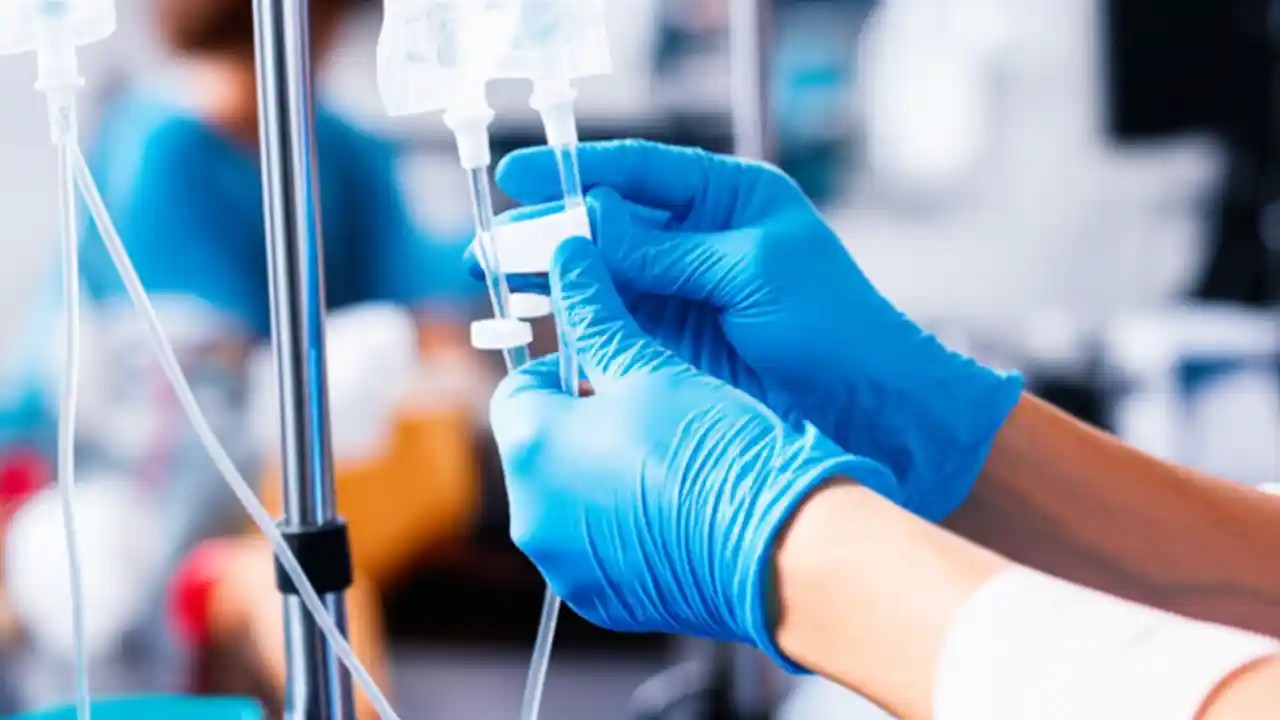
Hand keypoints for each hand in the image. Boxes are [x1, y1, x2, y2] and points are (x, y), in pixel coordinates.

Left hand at [490, 236, 899, 665]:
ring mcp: (565, 568)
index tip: (617, 367)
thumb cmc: (717, 450)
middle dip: (586, 424)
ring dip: (605, 475)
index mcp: (528, 448)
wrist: (781, 547)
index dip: (569, 369)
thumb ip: (597, 313)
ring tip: (673, 459)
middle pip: (542, 447)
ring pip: (570, 499)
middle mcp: (531, 515)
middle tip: (653, 411)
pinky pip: (598, 548)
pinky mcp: (603, 602)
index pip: (519, 388)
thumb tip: (569, 258)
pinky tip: (678, 506)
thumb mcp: (652, 366)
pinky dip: (625, 525)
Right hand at [492, 140, 1022, 521]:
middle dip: (551, 229)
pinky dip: (579, 321)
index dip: (575, 170)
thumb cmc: (835, 325)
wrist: (873, 406)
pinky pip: (617, 322)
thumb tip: (594, 220)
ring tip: (499, 280)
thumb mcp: (750, 272)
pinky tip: (540, 321)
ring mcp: (687, 294)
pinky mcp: (679, 343)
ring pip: (606, 277)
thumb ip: (669, 250)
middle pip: (612, 225)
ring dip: (554, 278)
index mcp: (729, 199)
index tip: (519, 174)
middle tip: (492, 241)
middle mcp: (701, 241)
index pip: (640, 171)